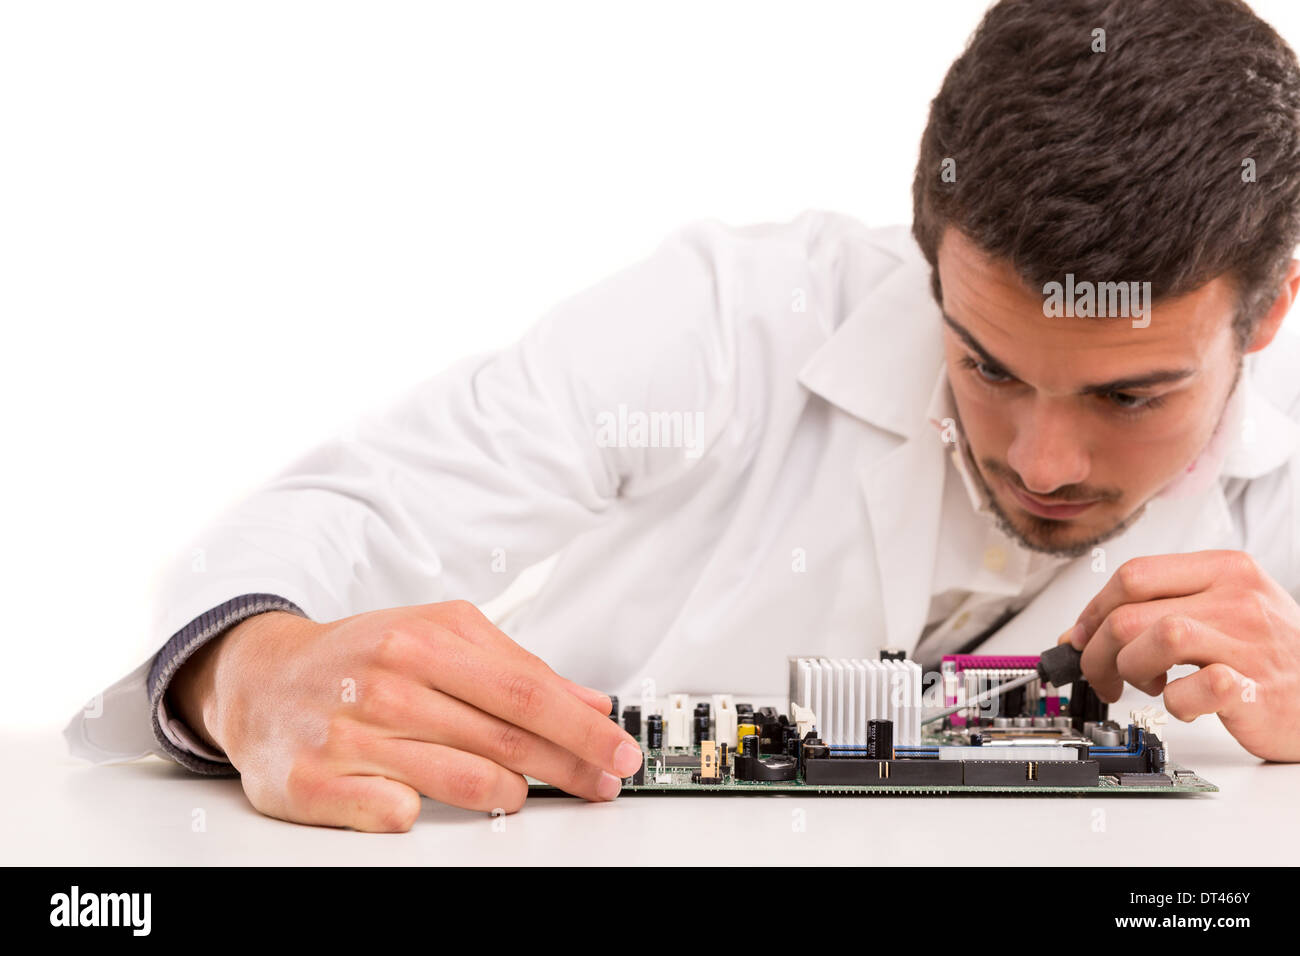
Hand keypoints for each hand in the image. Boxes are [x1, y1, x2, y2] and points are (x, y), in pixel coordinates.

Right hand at [167, 600, 642, 830]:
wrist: (261, 678)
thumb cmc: (361, 656)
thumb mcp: (437, 637)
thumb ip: (514, 666)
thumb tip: (588, 700)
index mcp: (424, 640)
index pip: (526, 690)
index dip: (583, 727)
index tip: (621, 751)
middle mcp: (388, 684)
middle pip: (505, 738)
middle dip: (568, 767)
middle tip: (601, 783)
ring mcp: (351, 736)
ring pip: (465, 781)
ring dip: (509, 794)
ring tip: (517, 791)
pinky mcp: (316, 783)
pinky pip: (398, 815)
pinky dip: (427, 814)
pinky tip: (428, 802)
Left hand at [1062, 550, 1299, 761]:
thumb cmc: (1271, 653)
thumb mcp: (1220, 611)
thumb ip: (1156, 609)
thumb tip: (1079, 631)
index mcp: (1224, 570)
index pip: (1132, 575)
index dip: (1092, 611)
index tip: (1081, 637)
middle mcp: (1237, 599)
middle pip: (1129, 611)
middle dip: (1096, 650)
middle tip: (1101, 675)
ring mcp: (1250, 643)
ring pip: (1155, 638)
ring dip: (1131, 669)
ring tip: (1146, 685)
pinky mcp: (1257, 690)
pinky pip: (1194, 688)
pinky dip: (1175, 702)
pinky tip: (1185, 704)